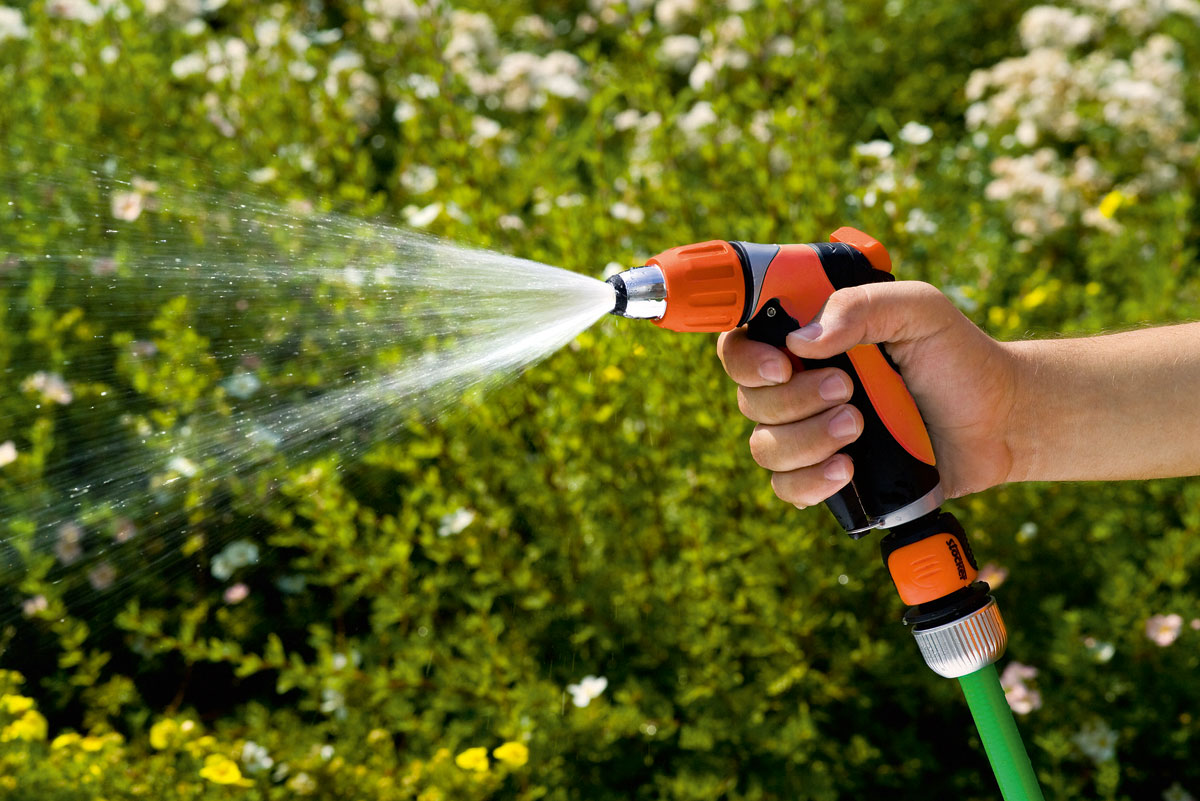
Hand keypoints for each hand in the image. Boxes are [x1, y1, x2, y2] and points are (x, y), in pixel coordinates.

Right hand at [717, 281, 1018, 507]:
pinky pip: (786, 488)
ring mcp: (811, 433)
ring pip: (764, 446)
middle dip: (794, 401)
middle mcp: (799, 385)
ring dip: (805, 440)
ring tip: (859, 429)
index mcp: (810, 339)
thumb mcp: (919, 310)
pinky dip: (809, 482)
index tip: (782, 365)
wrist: (1000, 422)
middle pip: (748, 399)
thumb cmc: (958, 357)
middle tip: (849, 393)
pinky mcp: (828, 476)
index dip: (746, 357)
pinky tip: (847, 471)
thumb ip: (862, 307)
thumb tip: (802, 340)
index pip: (742, 342)